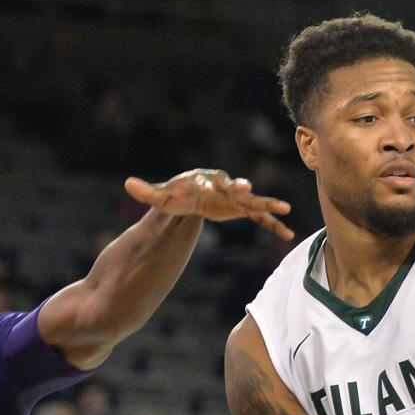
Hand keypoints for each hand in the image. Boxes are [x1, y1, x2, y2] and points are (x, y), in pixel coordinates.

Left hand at [125, 170, 293, 240]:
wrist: (192, 196)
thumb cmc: (176, 194)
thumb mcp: (161, 196)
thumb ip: (147, 191)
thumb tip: (127, 184)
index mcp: (203, 180)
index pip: (206, 182)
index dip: (209, 186)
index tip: (212, 189)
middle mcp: (223, 185)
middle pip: (233, 186)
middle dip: (240, 188)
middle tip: (246, 188)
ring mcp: (235, 198)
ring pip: (253, 200)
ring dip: (267, 204)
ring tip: (285, 208)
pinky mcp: (242, 209)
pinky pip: (260, 217)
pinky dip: (273, 224)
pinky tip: (287, 234)